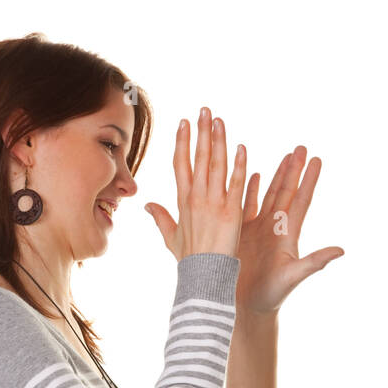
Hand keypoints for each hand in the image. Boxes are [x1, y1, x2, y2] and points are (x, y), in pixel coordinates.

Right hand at [144, 106, 246, 260]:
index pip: (181, 164)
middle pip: (198, 158)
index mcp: (183, 201)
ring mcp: (214, 204)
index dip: (182, 142)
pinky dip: (238, 166)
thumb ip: (160, 218)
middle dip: (201, 132)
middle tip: (204, 110)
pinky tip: (241, 148)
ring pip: (216, 165)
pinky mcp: (232, 213)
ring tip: (219, 120)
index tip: (183, 122)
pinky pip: (235, 185)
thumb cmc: (189, 261)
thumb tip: (146, 204)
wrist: (203, 278)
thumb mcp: (171, 238)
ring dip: (218, 141)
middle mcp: (197, 198)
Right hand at [235, 145, 344, 314]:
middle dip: (294, 169)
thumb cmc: (271, 296)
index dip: (308, 180)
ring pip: (269, 195)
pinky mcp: (241, 234)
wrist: (247, 307)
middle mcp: (275, 228)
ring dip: (276, 174)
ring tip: (284, 155)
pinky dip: (249, 189)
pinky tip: (251, 173)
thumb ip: (315, 262)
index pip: (301, 200)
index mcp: (288, 234)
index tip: (316, 159)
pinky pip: (246, 205)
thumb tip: (341, 251)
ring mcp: (258, 230)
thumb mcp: (293, 276)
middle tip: (301, 146)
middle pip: (286, 192)